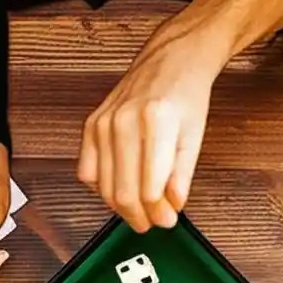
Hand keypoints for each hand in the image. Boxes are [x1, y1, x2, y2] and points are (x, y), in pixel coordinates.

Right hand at [77, 23, 221, 232]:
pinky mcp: (90, 125)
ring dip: (123, 208)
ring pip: (104, 188)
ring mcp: (103, 123)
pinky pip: (87, 172)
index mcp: (155, 121)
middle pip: (124, 193)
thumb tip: (172, 205)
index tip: (168, 220)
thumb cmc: (185, 95)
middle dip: (141, 217)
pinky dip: (103, 188)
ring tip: (141, 209)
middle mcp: (123, 121)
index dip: (159, 214)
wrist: (170, 60)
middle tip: (155, 221)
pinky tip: (121, 186)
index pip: (149, 190)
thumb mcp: (195, 135)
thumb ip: (183, 174)